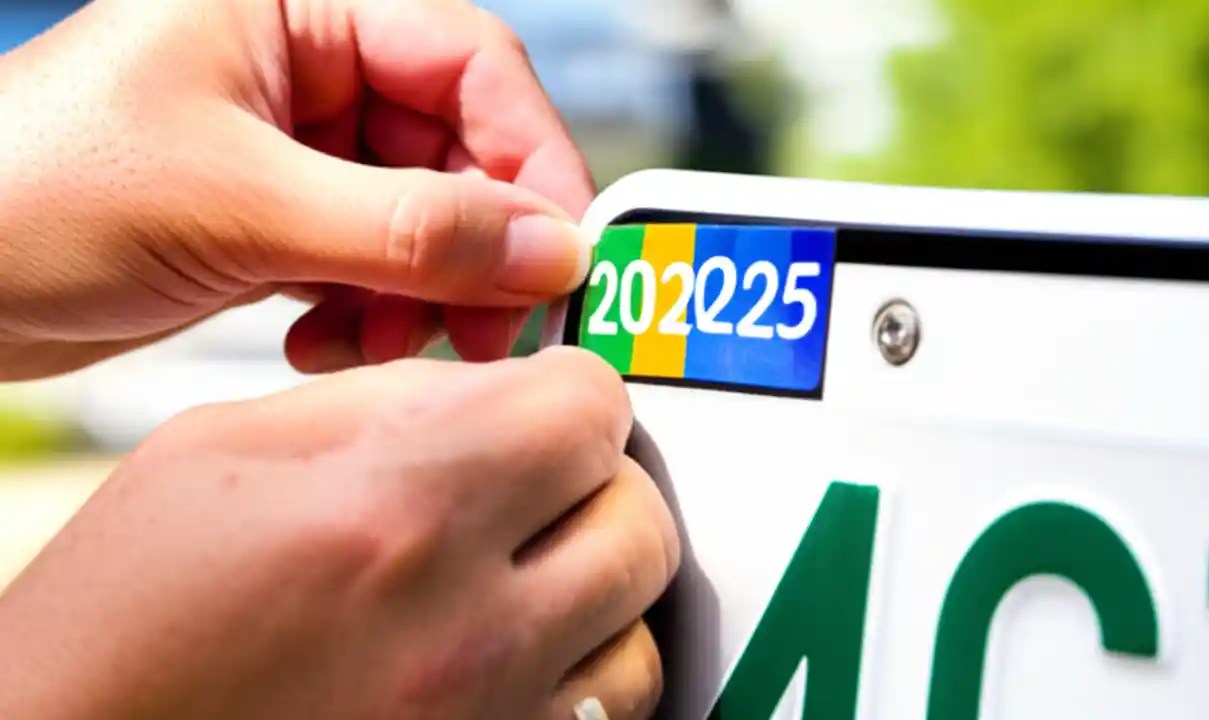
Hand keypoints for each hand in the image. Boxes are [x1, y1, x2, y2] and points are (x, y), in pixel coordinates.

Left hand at [0, 0, 595, 379]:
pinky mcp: (282, 219)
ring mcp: (297, 148)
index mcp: (297, 5)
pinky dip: (372, 313)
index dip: (528, 157)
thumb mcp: (239, 203)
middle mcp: (306, 67)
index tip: (557, 252)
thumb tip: (544, 248)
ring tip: (376, 342)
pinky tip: (323, 344)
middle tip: (487, 327)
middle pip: (459, 149)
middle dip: (475, 247)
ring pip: (425, 218)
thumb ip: (408, 227)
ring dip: (422, 293)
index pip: (468, 62)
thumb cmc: (28, 191)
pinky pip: (376, 264)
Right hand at [0, 348, 678, 719]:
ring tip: (527, 572)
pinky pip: (605, 715)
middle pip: (638, 516)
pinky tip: (516, 647)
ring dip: (600, 584)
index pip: (589, 409)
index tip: (543, 404)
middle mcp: (462, 630)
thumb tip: (495, 386)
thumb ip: (387, 404)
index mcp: (396, 510)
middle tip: (536, 485)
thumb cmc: (121, 623)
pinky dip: (584, 669)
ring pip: (640, 627)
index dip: (569, 392)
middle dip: (594, 483)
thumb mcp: (224, 451)